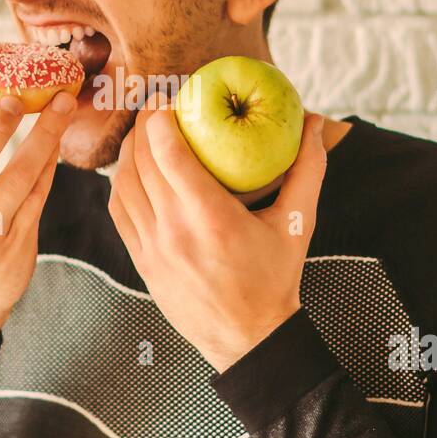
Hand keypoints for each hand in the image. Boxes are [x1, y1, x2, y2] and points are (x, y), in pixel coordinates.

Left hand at [107, 102, 327, 372]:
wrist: (248, 340)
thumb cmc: (276, 279)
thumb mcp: (298, 224)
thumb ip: (307, 169)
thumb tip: (317, 122)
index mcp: (211, 218)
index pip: (169, 153)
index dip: (161, 117)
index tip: (169, 97)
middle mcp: (174, 231)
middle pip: (141, 161)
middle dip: (144, 124)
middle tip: (157, 104)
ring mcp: (152, 249)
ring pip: (123, 184)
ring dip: (129, 151)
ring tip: (144, 132)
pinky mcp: (141, 262)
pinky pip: (120, 211)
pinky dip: (122, 182)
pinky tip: (133, 168)